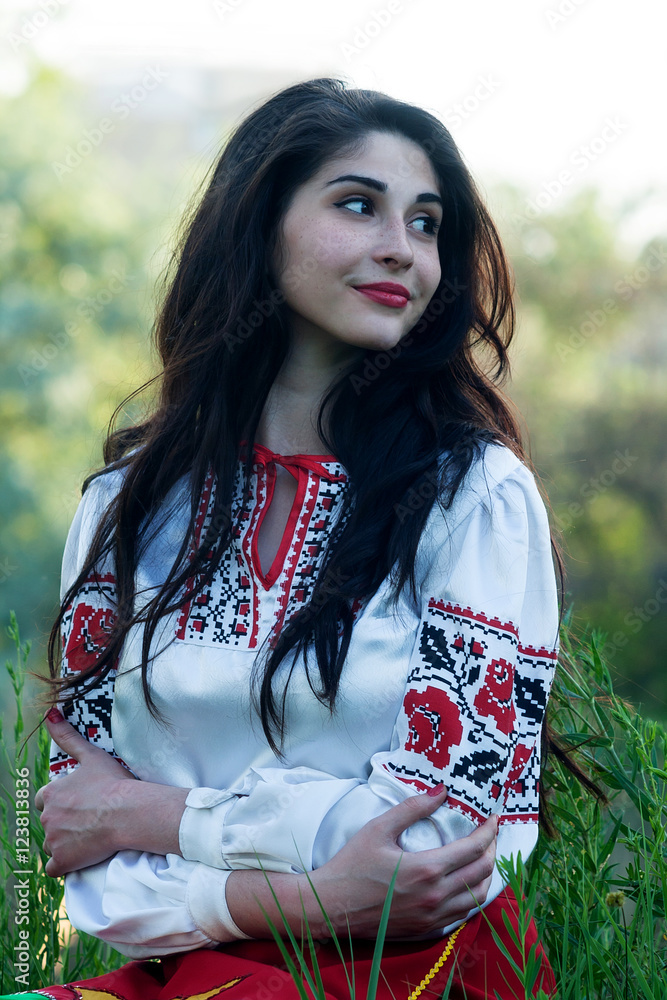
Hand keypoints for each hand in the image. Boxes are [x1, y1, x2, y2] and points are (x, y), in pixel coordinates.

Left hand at [36, 710, 190, 876]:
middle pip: (49, 823)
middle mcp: (46, 817)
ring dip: (65, 842)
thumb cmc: (113, 783)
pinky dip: (64, 864)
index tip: (78, 803)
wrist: (129, 812)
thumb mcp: (90, 755)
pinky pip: (53, 868)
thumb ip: (67, 735)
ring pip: (51, 845)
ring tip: (89, 836)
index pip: (43, 800)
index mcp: (50, 794)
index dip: (60, 802)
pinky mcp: (62, 861)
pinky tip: (80, 856)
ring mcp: (53, 841)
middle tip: (87, 819)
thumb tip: (50, 713)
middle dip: (63, 823)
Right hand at [308, 786, 497, 937]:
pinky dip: (472, 896)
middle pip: (481, 873)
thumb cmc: (352, 866)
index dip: (489, 831)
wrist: (332, 907)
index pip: (473, 849)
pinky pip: (462, 914)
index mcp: (427, 870)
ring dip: (486, 876)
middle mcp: (435, 896)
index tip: (494, 818)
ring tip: (483, 857)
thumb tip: (440, 791)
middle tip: (490, 834)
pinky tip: (466, 883)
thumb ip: (412, 808)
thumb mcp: (379, 829)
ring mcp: (432, 917)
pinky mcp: (426, 929)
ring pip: (477, 898)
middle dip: (492, 850)